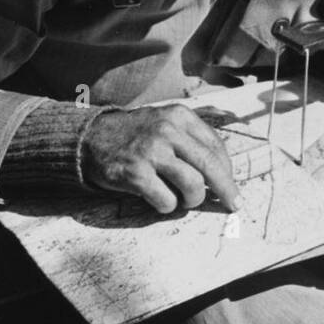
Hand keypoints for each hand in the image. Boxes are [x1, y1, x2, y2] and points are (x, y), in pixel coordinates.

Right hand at [80, 105, 238, 214]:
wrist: (89, 138)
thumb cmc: (134, 135)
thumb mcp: (165, 123)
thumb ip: (191, 140)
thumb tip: (223, 171)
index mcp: (180, 116)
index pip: (216, 146)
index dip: (228, 171)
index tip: (232, 186)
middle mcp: (168, 130)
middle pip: (210, 165)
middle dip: (226, 189)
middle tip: (234, 204)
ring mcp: (151, 151)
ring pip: (193, 184)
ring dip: (193, 200)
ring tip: (184, 200)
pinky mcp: (135, 173)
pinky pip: (166, 200)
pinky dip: (168, 206)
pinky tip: (161, 201)